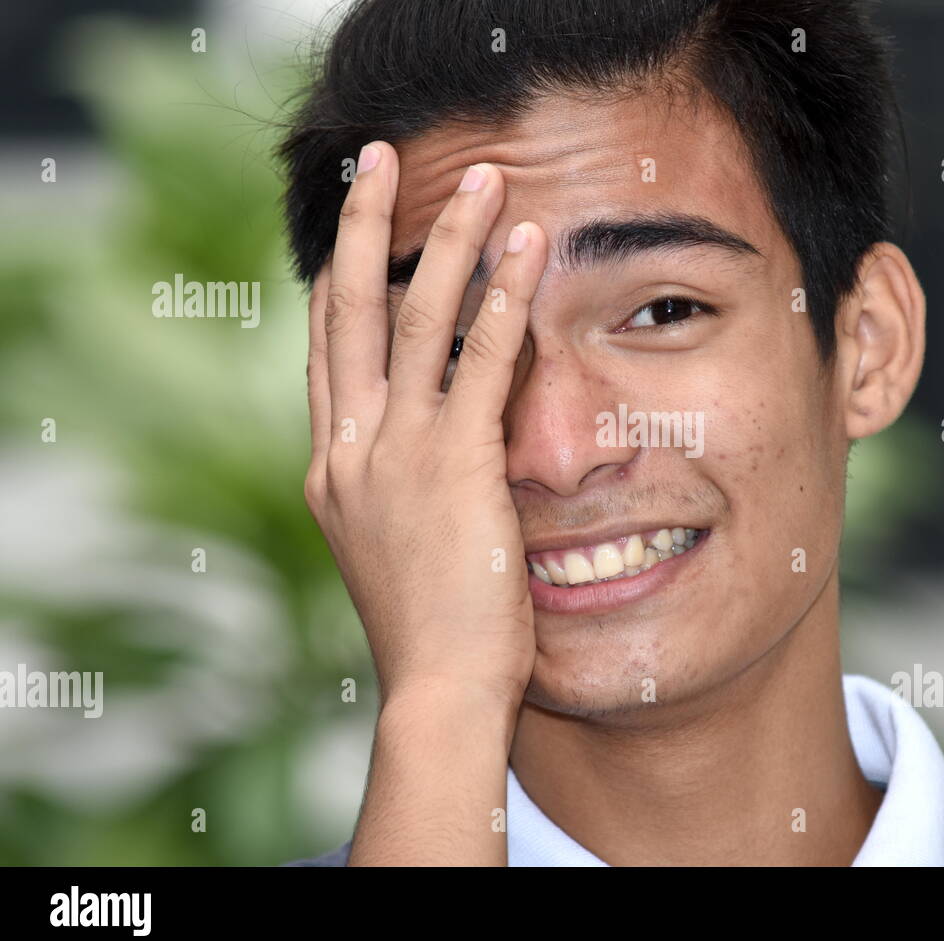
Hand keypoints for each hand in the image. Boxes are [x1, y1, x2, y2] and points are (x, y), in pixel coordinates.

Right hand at [304, 141, 547, 708]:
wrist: (440, 693)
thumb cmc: (435, 635)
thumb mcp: (398, 549)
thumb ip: (405, 490)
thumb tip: (441, 455)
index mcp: (333, 470)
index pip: (329, 354)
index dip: (339, 282)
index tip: (357, 232)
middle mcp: (349, 449)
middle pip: (346, 310)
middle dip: (362, 226)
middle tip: (376, 159)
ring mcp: (395, 453)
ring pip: (415, 317)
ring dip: (450, 239)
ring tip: (486, 178)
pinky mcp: (453, 464)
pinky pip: (481, 359)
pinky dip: (506, 296)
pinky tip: (530, 247)